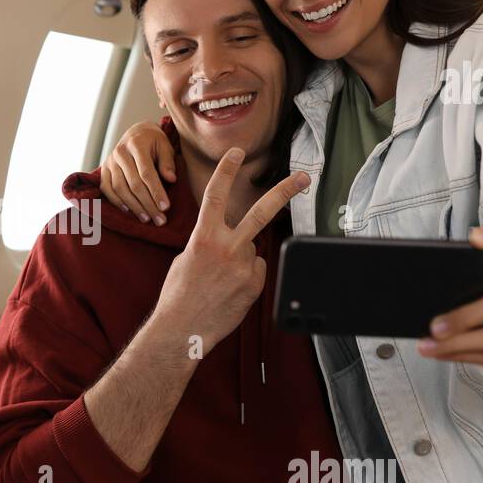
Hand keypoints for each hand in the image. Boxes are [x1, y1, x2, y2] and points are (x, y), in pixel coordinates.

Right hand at [99, 121, 174, 225]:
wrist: (136, 133)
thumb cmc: (154, 142)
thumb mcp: (165, 146)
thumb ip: (168, 162)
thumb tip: (171, 179)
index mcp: (136, 144)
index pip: (146, 172)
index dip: (156, 191)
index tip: (165, 207)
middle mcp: (120, 152)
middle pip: (133, 183)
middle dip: (148, 204)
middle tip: (159, 219)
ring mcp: (110, 161)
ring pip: (120, 188)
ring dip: (134, 206)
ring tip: (147, 218)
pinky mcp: (104, 170)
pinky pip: (107, 189)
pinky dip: (116, 201)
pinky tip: (128, 211)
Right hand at [152, 148, 308, 352]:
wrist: (183, 329)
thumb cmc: (179, 295)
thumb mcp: (186, 258)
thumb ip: (209, 242)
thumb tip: (228, 240)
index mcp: (203, 236)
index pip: (216, 194)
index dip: (227, 170)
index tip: (238, 152)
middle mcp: (226, 247)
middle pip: (261, 211)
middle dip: (285, 191)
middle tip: (304, 178)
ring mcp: (244, 266)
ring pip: (254, 250)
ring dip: (242, 260)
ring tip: (221, 281)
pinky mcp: (255, 284)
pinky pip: (257, 270)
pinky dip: (246, 277)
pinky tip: (230, 291)